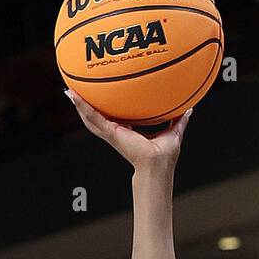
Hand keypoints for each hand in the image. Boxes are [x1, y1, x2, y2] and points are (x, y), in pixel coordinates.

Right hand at [66, 89, 190, 172]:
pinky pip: (93, 117)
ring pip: (90, 118)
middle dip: (88, 105)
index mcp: (128, 133)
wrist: (158, 166)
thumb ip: (179, 119)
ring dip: (80, 105)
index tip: (104, 97)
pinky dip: (83, 107)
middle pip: (98, 117)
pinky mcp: (110, 133)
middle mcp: (117, 133)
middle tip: (78, 92)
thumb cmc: (165, 156)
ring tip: (69, 92)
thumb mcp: (173, 132)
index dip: (108, 108)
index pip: (115, 118)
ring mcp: (111, 134)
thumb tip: (189, 108)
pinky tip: (74, 96)